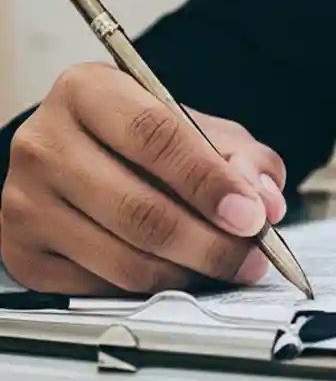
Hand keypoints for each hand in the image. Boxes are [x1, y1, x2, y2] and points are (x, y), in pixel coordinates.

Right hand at [0, 62, 287, 294]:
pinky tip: (179, 272)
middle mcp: (44, 143)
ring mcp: (25, 201)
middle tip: (252, 255)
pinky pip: (101, 287)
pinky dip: (152, 289)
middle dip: (211, 243)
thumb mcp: (203, 130)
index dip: (210, 183)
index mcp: (88, 92)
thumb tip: (265, 202)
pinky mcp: (24, 251)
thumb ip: (244, 158)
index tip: (251, 215)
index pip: (154, 137)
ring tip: (226, 266)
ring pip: (123, 259)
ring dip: (189, 273)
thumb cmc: (146, 140)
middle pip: (138, 210)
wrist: (86, 155)